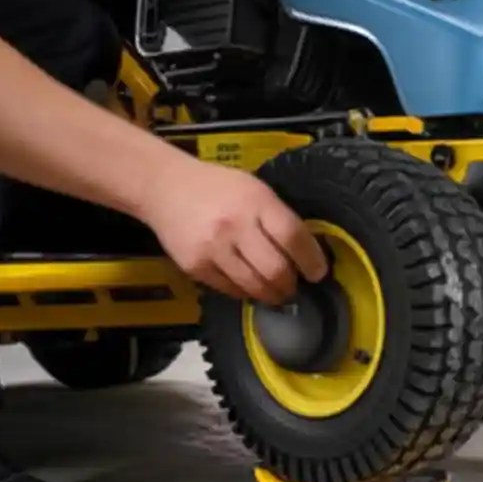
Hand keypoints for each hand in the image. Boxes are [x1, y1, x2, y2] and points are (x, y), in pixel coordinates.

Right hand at [139, 157, 327, 304]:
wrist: (164, 187)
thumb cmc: (216, 187)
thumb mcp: (254, 189)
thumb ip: (278, 216)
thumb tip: (305, 250)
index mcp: (256, 201)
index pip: (293, 237)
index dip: (311, 260)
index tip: (318, 273)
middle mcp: (235, 225)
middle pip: (276, 270)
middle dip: (291, 285)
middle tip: (295, 286)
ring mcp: (214, 248)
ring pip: (255, 287)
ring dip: (271, 295)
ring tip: (276, 292)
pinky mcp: (196, 267)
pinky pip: (230, 290)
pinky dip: (245, 292)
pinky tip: (250, 286)